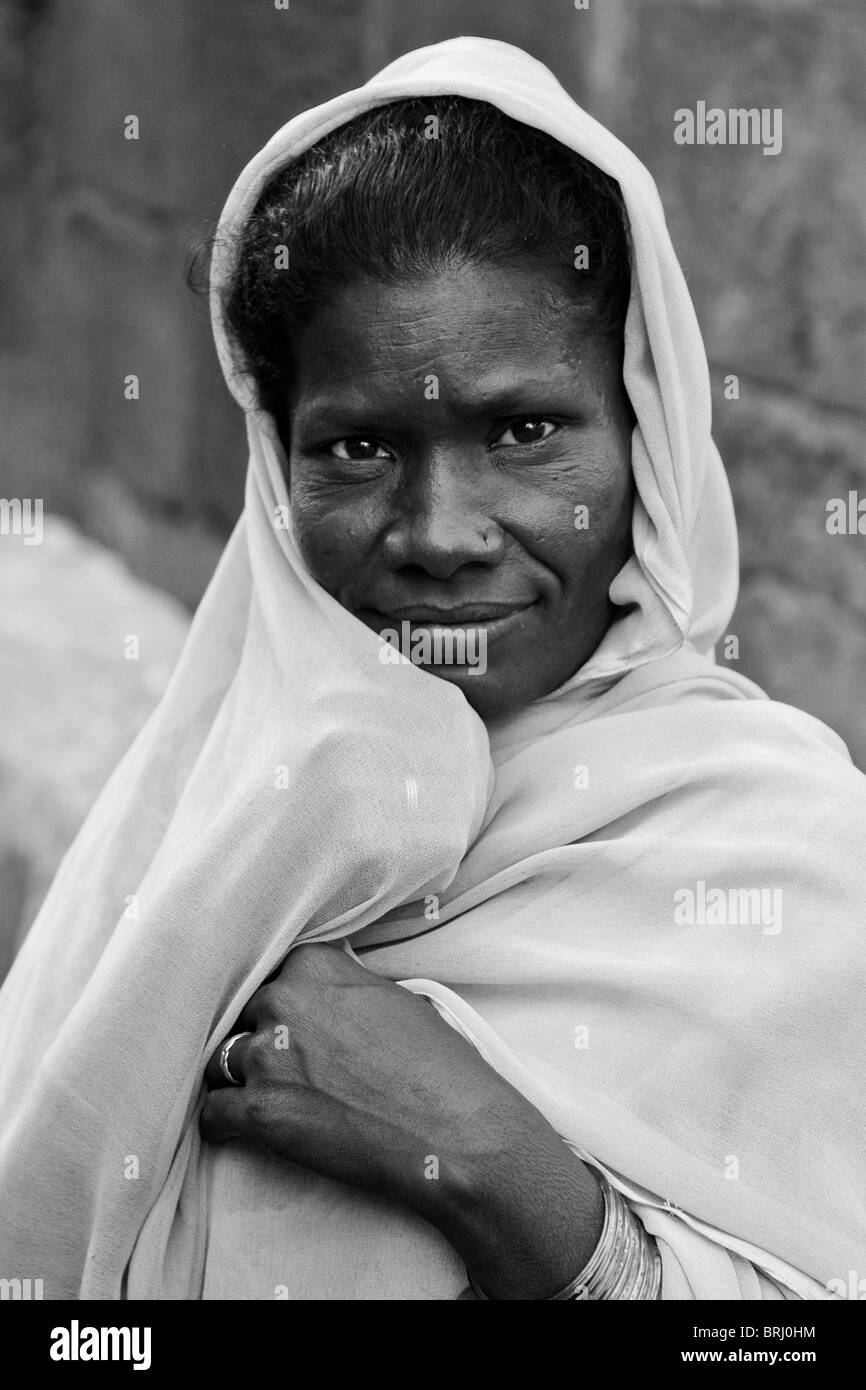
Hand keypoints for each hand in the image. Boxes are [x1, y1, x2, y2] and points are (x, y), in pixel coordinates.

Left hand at [202, 943, 602, 1296]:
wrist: (457, 1132)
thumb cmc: (441, 1067)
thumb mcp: (396, 999)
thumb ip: (346, 989)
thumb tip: (325, 994)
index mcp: (317, 967)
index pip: (276, 969)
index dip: (287, 997)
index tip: (295, 1018)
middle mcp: (284, 1002)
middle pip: (246, 1012)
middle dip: (262, 1035)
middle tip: (289, 1063)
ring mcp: (267, 1057)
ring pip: (223, 1059)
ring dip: (238, 1076)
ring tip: (263, 1095)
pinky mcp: (260, 1113)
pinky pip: (213, 1114)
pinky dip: (223, 1123)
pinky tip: (238, 1129)